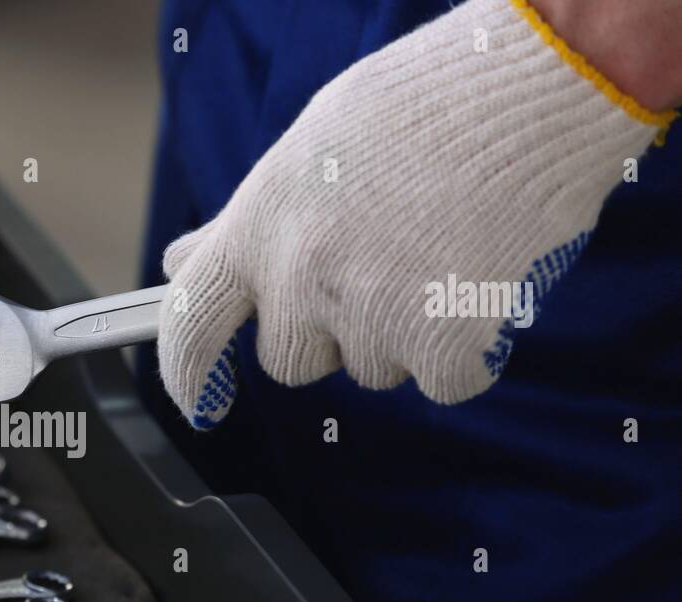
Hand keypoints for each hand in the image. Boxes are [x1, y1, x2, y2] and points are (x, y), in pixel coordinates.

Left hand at [157, 0, 673, 427]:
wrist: (533, 85)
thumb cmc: (421, 106)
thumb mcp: (308, 150)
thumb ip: (245, 223)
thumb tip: (180, 263)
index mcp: (258, 226)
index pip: (190, 323)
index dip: (186, 373)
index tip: (200, 403)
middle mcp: (299, 278)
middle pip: (290, 362)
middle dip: (327, 334)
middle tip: (380, 266)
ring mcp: (370, 315)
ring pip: (372, 371)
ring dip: (403, 332)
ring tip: (440, 249)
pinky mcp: (443, 344)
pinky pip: (446, 384)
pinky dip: (471, 350)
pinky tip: (483, 281)